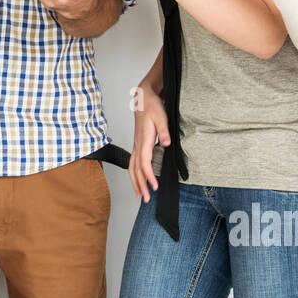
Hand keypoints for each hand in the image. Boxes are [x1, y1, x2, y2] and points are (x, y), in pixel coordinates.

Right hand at [131, 83, 170, 202]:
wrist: (143, 99)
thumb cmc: (152, 107)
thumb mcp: (161, 117)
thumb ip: (164, 131)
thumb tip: (165, 143)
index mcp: (143, 141)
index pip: (144, 164)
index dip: (148, 177)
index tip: (154, 187)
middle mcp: (137, 145)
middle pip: (136, 170)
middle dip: (140, 186)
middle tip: (145, 199)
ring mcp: (136, 145)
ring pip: (132, 168)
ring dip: (135, 182)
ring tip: (139, 195)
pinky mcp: (137, 145)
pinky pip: (133, 163)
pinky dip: (134, 174)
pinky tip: (137, 180)